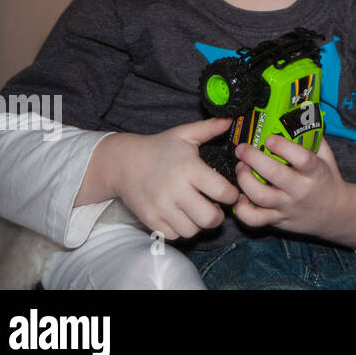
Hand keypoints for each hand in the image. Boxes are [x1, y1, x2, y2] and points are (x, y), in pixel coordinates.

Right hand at [104, 119, 239, 240]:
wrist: (123, 163)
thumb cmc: (159, 147)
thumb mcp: (184, 134)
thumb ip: (209, 128)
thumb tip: (231, 119)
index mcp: (189, 169)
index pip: (221, 191)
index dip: (232, 195)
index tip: (230, 193)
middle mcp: (175, 190)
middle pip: (209, 218)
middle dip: (219, 216)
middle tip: (216, 207)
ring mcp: (161, 207)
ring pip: (191, 230)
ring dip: (199, 224)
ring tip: (199, 212)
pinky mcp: (149, 219)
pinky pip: (173, 235)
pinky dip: (181, 230)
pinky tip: (183, 217)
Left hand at [231, 135, 350, 239]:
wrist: (335, 213)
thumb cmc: (327, 180)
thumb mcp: (327, 157)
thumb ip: (313, 138)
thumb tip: (296, 116)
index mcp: (315, 172)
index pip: (301, 158)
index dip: (283, 146)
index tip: (269, 137)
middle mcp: (300, 190)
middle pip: (273, 174)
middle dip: (253, 158)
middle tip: (242, 149)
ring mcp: (287, 207)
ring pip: (259, 196)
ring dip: (244, 180)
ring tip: (240, 168)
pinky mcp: (277, 220)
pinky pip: (254, 219)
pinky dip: (241, 209)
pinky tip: (240, 196)